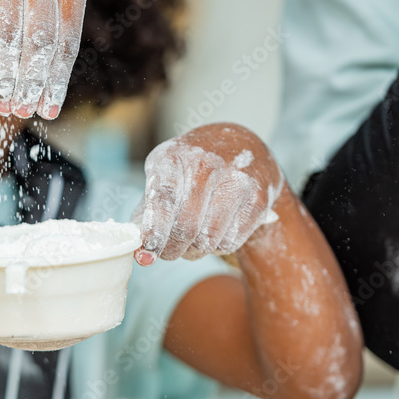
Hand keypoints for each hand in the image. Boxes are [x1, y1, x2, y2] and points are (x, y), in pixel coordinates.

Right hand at [0, 0, 85, 118]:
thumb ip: (51, 35)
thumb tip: (48, 96)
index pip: (66, 41)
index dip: (58, 81)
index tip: (49, 111)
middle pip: (40, 41)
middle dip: (32, 82)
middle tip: (25, 112)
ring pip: (9, 35)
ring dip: (7, 75)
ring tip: (5, 103)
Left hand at [132, 123, 284, 262]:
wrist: (241, 145)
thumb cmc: (192, 167)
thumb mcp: (165, 173)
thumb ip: (148, 208)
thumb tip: (140, 249)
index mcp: (173, 157)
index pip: (163, 198)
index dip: (155, 229)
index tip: (148, 251)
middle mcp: (206, 165)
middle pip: (186, 227)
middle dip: (171, 249)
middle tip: (167, 253)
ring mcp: (235, 180)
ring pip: (208, 240)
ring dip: (195, 251)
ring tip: (191, 240)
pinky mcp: (258, 198)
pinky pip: (231, 242)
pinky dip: (217, 248)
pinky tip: (214, 232)